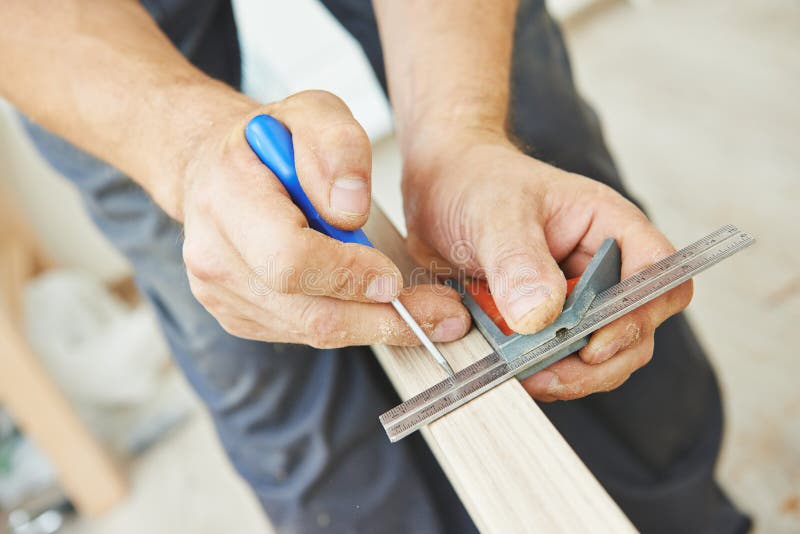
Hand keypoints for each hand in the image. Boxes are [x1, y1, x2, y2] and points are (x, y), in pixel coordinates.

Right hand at [178, 90, 469, 346]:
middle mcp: (214, 256)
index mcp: (227, 197)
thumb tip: (350, 210)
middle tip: (443, 314)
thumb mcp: (313, 113)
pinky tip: (379, 308)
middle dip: (383, 317)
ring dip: (376, 327)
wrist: (216, 171)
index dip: (349, 274)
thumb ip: (338, 148)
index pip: (291, 259)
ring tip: (428, 314)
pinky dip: (350, 326)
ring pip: (312, 331)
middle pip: (309, 312)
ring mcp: (221, 294)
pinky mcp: (237, 316)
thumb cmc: (270, 143)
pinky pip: (304, 334)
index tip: (395, 276)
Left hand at [402, 130, 691, 399]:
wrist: (440, 189)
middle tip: (553, 376)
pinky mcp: (548, 322)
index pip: (660, 273)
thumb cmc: (477, 183)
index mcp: (609, 226)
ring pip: (603, 354)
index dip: (641, 314)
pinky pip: (562, 360)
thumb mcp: (494, 215)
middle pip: (637, 327)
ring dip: (572, 375)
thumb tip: (541, 317)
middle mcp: (604, 265)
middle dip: (601, 361)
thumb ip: (518, 262)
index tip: (596, 343)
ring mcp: (577, 298)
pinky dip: (544, 372)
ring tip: (527, 376)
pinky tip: (514, 371)